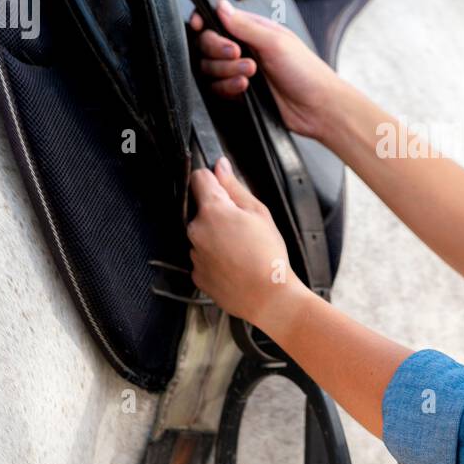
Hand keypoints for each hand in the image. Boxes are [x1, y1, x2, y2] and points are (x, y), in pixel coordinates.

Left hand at [187, 157, 308, 329]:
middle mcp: (196, 230)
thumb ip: (234, 186)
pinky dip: (215, 259)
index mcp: (213, 210)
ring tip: (242, 251)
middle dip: (218, 214)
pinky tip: (236, 265)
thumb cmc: (269, 255)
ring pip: (202, 235)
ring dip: (216, 238)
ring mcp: (194, 254)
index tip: (224, 189)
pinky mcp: (196, 274)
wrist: (269, 297)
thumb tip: (220, 166)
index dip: (212, 180)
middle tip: (244, 228)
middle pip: (201, 210)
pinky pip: (203, 258)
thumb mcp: (259, 213)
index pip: (198, 178)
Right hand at [189, 0, 343, 142]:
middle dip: (218, 50)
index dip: (203, 23)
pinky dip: (228, 88)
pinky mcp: (238, 92)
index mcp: (252, 29)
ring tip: (250, 73)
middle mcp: (243, 48)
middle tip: (239, 54)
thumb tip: (220, 5)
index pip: (216, 20)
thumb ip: (245, 25)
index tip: (200, 28)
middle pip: (207, 44)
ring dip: (226, 70)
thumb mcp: (276, 42)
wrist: (317, 107)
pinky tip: (244, 88)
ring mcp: (239, 70)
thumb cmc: (306, 71)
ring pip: (209, 68)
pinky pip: (217, 88)